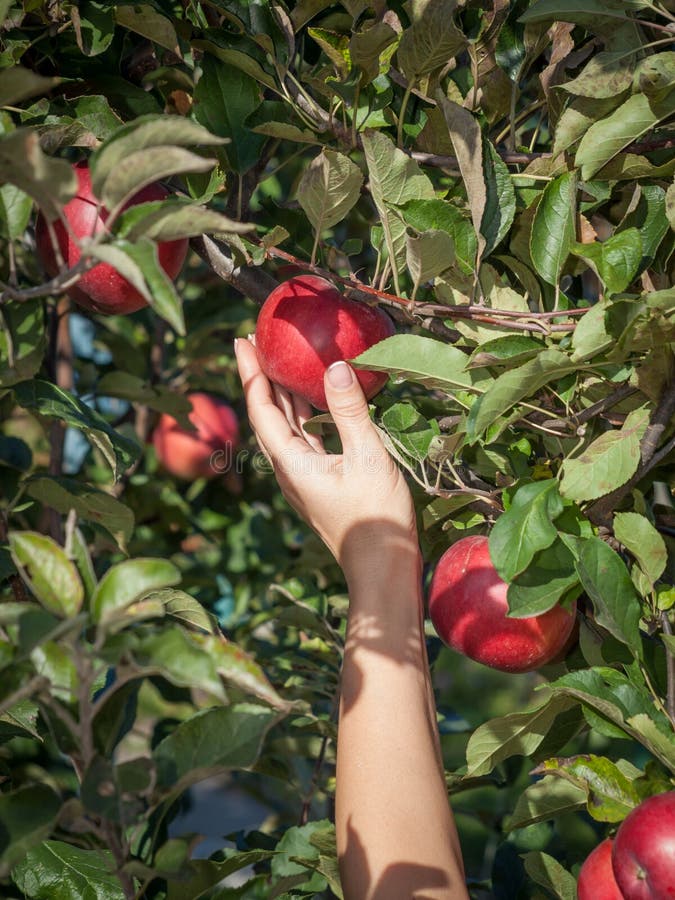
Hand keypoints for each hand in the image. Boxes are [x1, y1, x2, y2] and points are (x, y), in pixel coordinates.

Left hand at [234, 338, 418, 586]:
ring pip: (285, 427)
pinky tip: (314, 400)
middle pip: (266, 414)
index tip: (242, 341)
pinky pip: (304, 439)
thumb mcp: (367, 458)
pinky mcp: (320, 481)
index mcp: (290, 462)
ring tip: (280, 362)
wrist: (382, 567)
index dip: (250, 372)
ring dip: (280, 395)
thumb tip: (335, 365)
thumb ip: (349, 411)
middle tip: (254, 341)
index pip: (260, 409)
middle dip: (259, 377)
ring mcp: (303, 476)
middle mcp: (288, 468)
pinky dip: (303, 414)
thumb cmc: (376, 517)